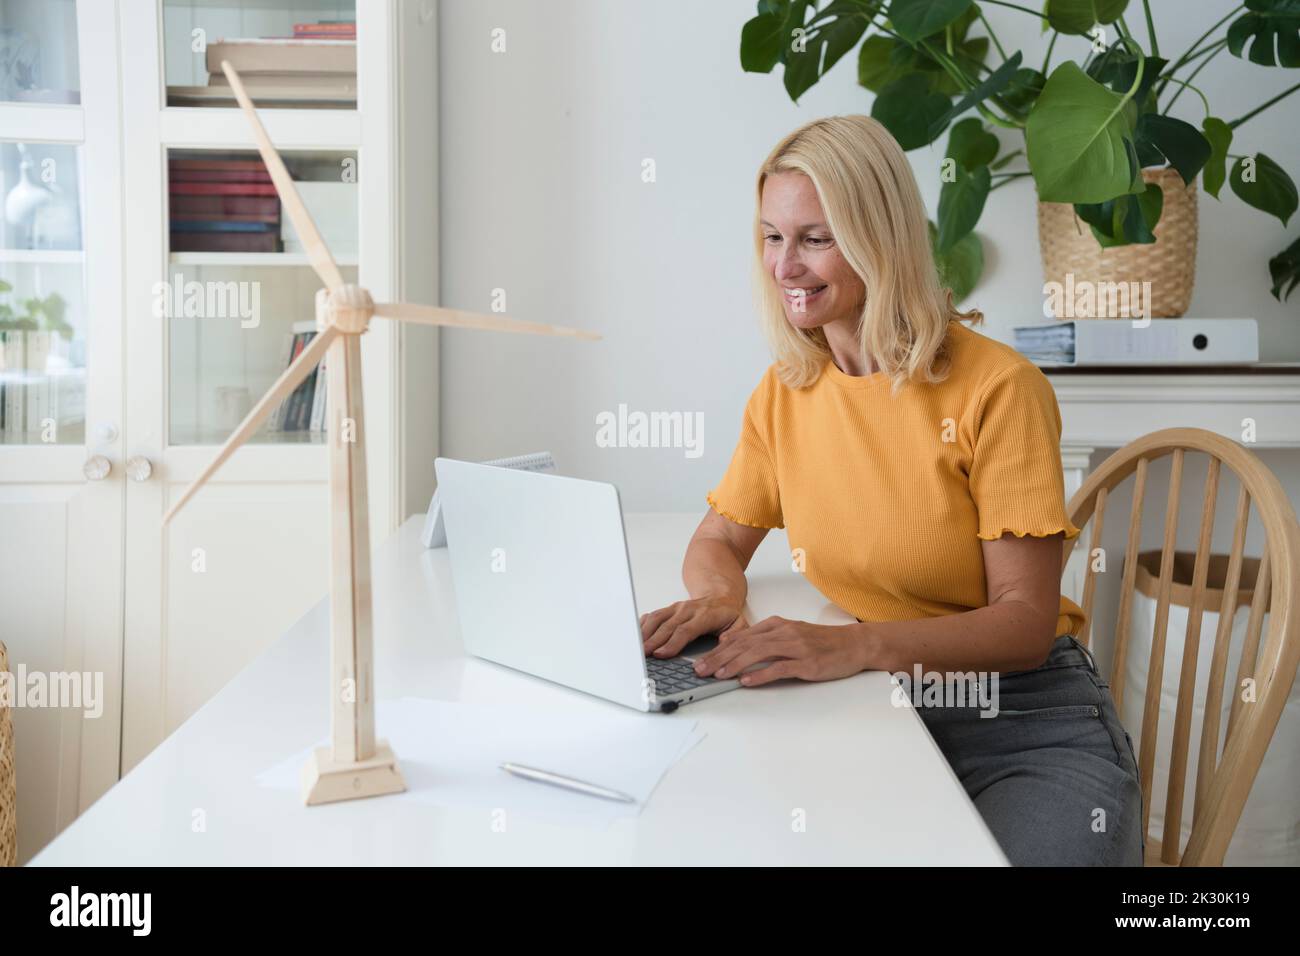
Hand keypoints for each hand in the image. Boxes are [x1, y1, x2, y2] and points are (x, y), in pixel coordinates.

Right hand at [640, 597, 748, 658]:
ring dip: (645, 633)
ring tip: (636, 647)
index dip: (672, 643)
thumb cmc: (727, 615)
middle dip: (654, 641)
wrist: (720, 595)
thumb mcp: (739, 625)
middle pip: (667, 626)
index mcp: (704, 615)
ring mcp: (676, 608)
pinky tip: (636, 635)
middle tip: (643, 655)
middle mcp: (688, 610)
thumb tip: (724, 643)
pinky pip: (653, 615)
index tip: (661, 654)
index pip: (685, 630)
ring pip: (657, 619)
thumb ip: (734, 635)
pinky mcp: (669, 609)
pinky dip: (643, 624)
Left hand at [692, 617, 868, 686]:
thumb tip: (733, 645)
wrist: (853, 644)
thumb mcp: (790, 634)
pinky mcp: (806, 662)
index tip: (701, 661)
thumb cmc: (821, 642)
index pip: (741, 637)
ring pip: (758, 653)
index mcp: (777, 625)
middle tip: (701, 670)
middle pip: (744, 645)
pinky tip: (746, 681)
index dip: (718, 650)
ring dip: (735, 664)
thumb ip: (764, 638)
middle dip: (719, 658)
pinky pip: (779, 668)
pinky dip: (761, 674)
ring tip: (718, 675)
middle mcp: (783, 633)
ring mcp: (795, 647)